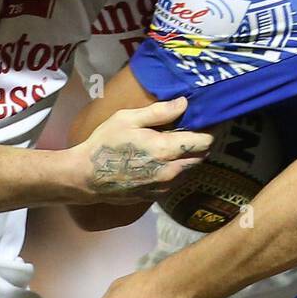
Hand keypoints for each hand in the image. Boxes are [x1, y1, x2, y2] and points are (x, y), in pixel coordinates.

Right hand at [69, 97, 213, 203]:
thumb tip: (184, 103)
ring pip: (189, 169)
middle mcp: (170, 171)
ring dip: (188, 156)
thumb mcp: (128, 119)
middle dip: (201, 143)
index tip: (208, 120)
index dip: (210, 130)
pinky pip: (176, 179)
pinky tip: (162, 158)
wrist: (86, 177)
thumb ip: (159, 112)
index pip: (204, 142)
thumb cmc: (105, 143)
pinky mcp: (156, 194)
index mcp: (165, 149)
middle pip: (201, 156)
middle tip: (192, 129)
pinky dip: (176, 168)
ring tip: (176, 142)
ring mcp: (164, 186)